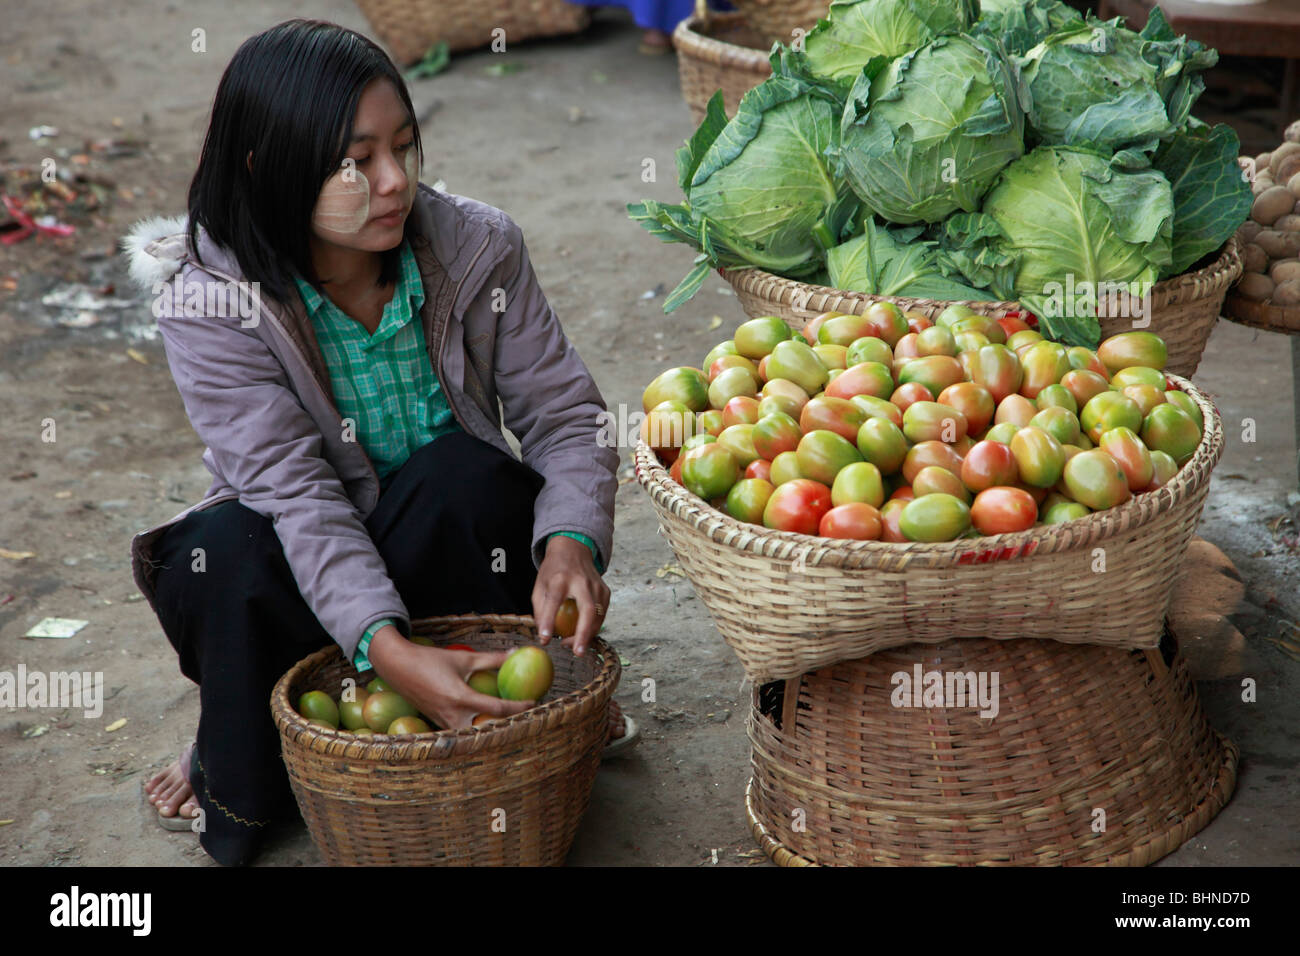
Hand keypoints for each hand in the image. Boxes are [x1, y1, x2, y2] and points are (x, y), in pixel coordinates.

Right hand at [367, 625, 531, 728]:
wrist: (396, 666)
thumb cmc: (430, 660)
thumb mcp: (464, 658)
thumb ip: (491, 659)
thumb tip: (516, 652)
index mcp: (461, 698)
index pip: (497, 708)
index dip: (519, 706)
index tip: (533, 701)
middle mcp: (452, 716)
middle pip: (487, 731)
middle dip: (506, 727)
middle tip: (524, 717)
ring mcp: (443, 723)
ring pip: (473, 734)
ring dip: (491, 729)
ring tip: (509, 720)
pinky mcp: (438, 723)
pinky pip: (461, 731)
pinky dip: (475, 727)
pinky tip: (486, 720)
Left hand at [532, 535, 608, 656]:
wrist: (573, 549)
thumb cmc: (554, 571)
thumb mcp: (540, 585)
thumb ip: (540, 609)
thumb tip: (544, 636)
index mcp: (560, 578)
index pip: (554, 601)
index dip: (549, 620)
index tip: (545, 638)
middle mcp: (581, 581)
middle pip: (587, 610)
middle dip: (583, 633)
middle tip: (577, 652)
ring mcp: (597, 586)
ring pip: (598, 615)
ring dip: (588, 634)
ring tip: (574, 646)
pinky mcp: (606, 591)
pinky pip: (602, 614)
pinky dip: (594, 627)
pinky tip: (584, 634)